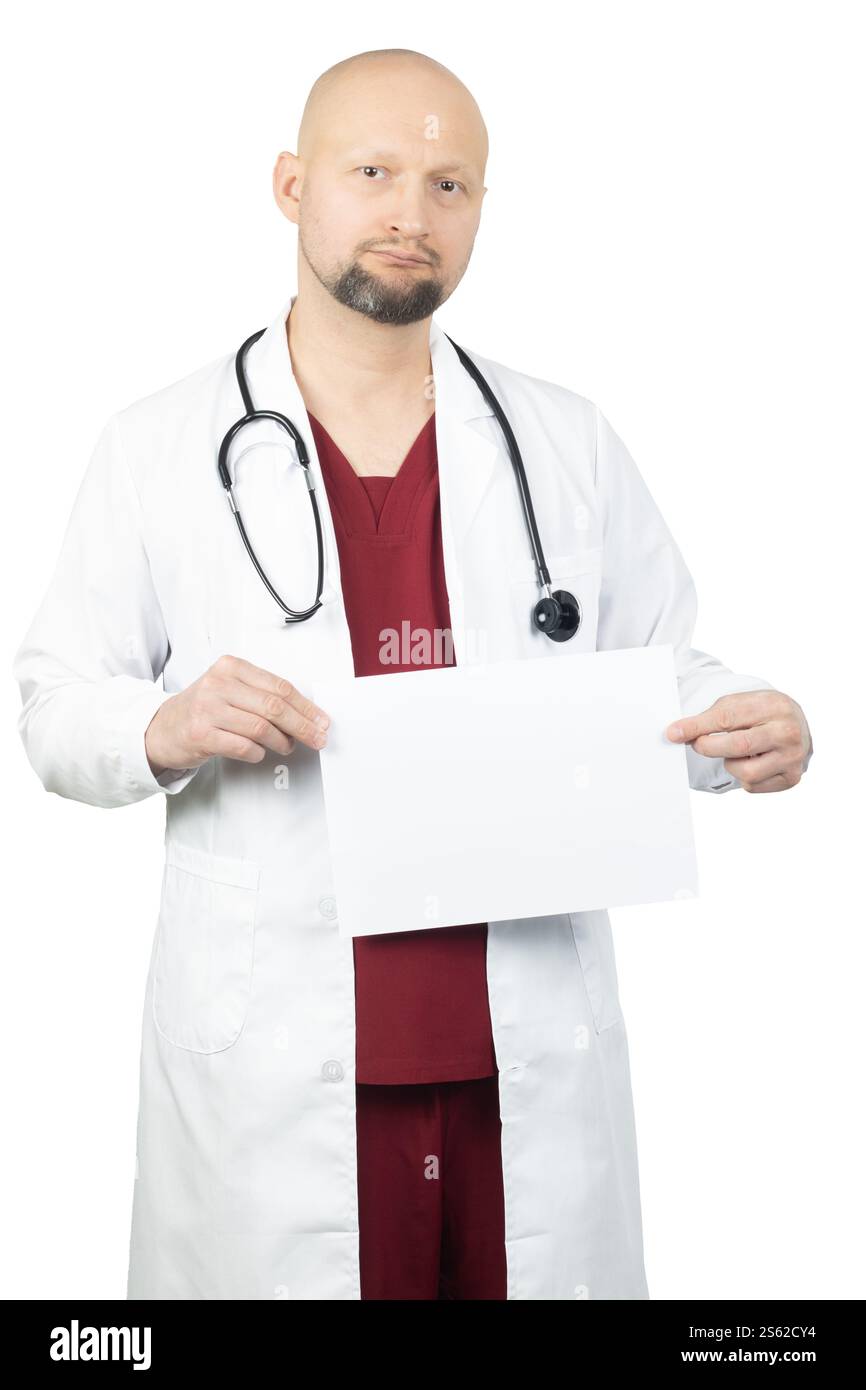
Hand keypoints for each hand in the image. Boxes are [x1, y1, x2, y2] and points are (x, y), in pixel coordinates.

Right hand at [144, 654, 330, 776]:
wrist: (161, 727)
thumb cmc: (203, 709)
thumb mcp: (229, 689)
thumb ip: (261, 694)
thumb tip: (307, 714)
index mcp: (230, 667)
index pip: (279, 686)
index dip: (306, 707)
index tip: (322, 721)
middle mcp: (218, 684)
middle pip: (274, 706)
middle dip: (303, 725)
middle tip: (318, 738)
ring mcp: (207, 709)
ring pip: (261, 727)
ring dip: (282, 742)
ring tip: (287, 746)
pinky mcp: (201, 734)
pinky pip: (243, 746)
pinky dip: (258, 753)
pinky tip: (259, 753)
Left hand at [665, 690, 812, 792]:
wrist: (795, 725)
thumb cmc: (760, 713)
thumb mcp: (738, 705)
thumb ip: (708, 718)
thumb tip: (674, 734)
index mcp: (774, 706)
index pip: (727, 718)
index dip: (697, 727)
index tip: (674, 733)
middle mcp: (788, 732)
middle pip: (738, 746)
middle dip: (709, 747)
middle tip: (698, 745)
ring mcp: (792, 757)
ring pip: (745, 772)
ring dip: (731, 764)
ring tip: (737, 752)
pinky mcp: (791, 778)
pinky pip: (752, 785)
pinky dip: (743, 776)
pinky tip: (752, 762)